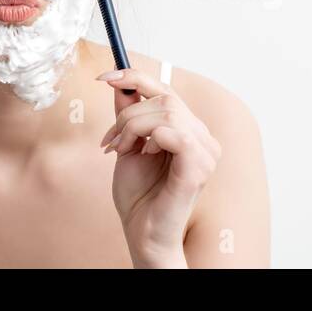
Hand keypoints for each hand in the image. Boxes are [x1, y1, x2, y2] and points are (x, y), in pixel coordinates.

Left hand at [98, 68, 221, 266]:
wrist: (142, 233)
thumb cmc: (139, 197)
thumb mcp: (127, 145)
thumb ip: (128, 115)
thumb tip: (121, 83)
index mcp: (189, 131)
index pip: (168, 91)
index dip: (136, 77)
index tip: (105, 76)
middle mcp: (203, 138)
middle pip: (165, 98)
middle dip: (128, 114)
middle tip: (110, 140)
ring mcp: (206, 152)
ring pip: (167, 112)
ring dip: (133, 126)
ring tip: (120, 149)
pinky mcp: (199, 168)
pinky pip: (174, 133)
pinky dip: (149, 138)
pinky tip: (142, 154)